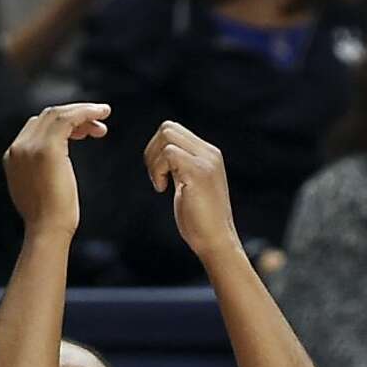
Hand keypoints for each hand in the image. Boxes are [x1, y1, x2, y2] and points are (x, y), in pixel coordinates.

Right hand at [4, 101, 109, 239]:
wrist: (46, 230)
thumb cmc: (48, 217)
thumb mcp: (37, 187)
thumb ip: (38, 169)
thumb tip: (54, 161)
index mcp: (13, 156)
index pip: (37, 125)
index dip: (62, 123)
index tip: (82, 133)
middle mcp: (18, 148)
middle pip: (48, 116)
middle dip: (74, 116)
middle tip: (97, 127)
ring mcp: (31, 146)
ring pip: (59, 114)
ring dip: (84, 112)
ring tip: (103, 122)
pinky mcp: (48, 148)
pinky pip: (69, 117)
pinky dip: (88, 111)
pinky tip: (103, 113)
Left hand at [146, 121, 239, 260]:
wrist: (215, 239)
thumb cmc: (199, 221)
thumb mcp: (188, 186)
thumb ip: (180, 169)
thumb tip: (162, 158)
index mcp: (207, 154)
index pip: (174, 131)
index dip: (156, 150)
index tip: (158, 176)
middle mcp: (208, 152)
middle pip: (168, 127)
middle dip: (151, 152)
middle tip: (155, 178)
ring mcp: (205, 160)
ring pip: (167, 136)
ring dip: (154, 161)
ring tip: (160, 184)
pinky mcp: (198, 172)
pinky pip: (169, 153)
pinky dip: (158, 170)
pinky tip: (162, 189)